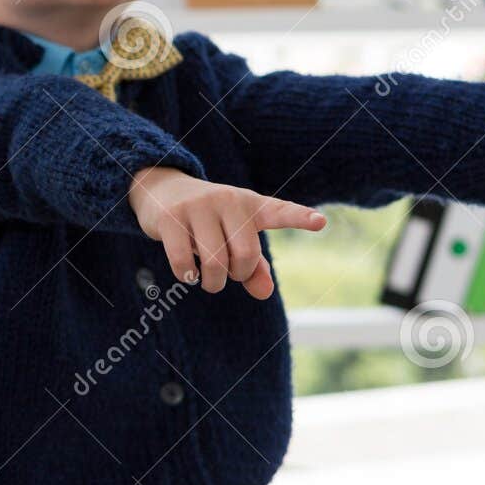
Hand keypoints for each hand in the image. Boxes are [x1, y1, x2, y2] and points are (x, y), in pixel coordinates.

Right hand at [127, 167, 325, 297]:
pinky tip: (187, 274)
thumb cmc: (208, 221)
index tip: (321, 223)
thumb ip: (254, 267)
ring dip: (213, 282)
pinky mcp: (170, 217)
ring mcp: (198, 206)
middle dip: (238, 274)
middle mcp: (228, 200)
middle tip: (228, 274)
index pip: (280, 211)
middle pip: (245, 254)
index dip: (300, 218)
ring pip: (214, 261)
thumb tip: (264, 293)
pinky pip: (183, 261)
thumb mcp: (233, 238)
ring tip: (208, 281)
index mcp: (250, 204)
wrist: (163, 191)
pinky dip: (187, 277)